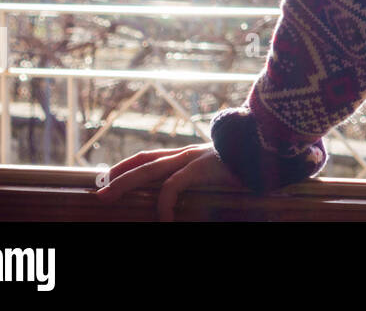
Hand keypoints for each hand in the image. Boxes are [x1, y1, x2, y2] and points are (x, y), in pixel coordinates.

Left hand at [95, 142, 243, 220]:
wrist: (267, 146)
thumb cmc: (248, 161)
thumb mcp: (220, 170)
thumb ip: (205, 176)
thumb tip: (196, 192)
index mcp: (188, 153)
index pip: (150, 156)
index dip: (127, 165)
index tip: (108, 176)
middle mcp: (185, 153)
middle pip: (143, 161)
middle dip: (118, 175)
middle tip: (98, 191)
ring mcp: (192, 158)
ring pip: (150, 169)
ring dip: (125, 183)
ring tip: (109, 197)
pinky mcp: (200, 167)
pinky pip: (173, 186)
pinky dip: (164, 203)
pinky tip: (164, 219)